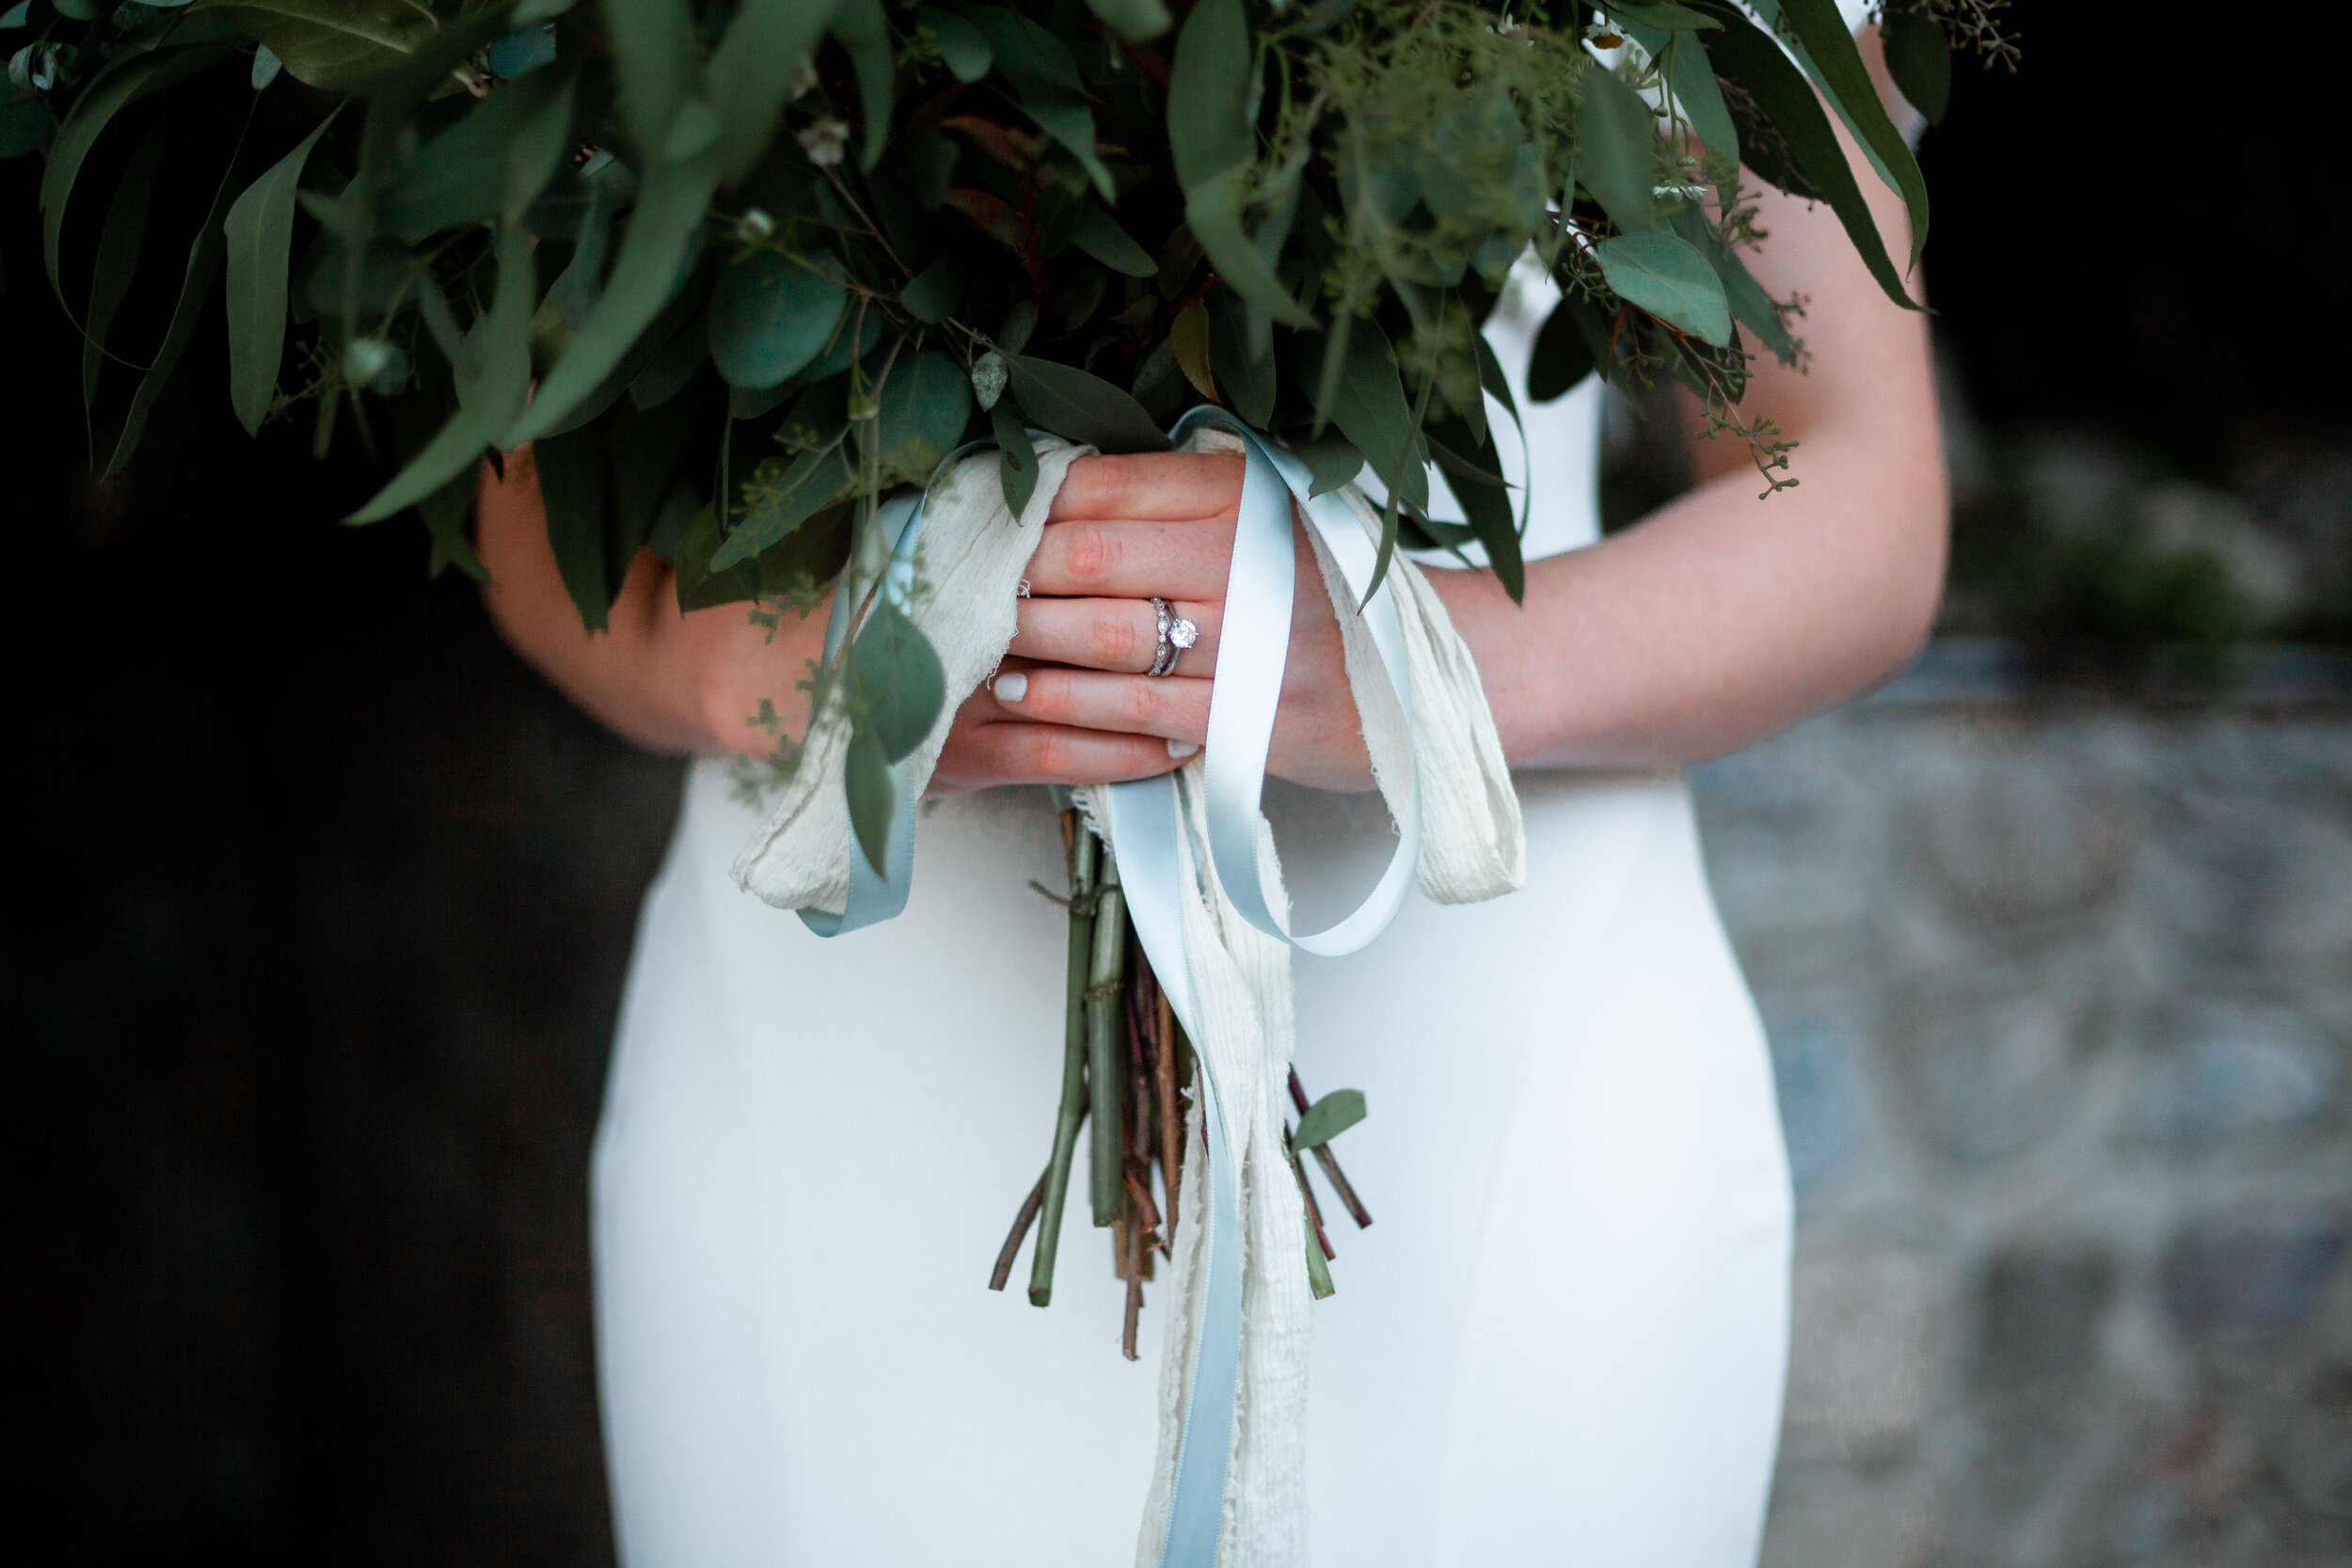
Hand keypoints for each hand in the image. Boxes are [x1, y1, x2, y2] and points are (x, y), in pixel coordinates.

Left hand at [930, 451, 1374, 794]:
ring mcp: (1253, 639)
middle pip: (1089, 553)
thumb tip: (1055, 487)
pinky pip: (1135, 707)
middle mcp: (1246, 554)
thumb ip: (1180, 498)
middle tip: (953, 590)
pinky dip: (1067, 704)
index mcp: (1244, 491)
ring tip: (976, 645)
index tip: (977, 523)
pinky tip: (1022, 698)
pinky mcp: (1252, 715)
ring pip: (1103, 633)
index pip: (1105, 482)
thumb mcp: (1269, 515)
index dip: (1027, 504)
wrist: (1440, 673)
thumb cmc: (1329, 589)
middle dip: (1009, 575)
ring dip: (1025, 641)